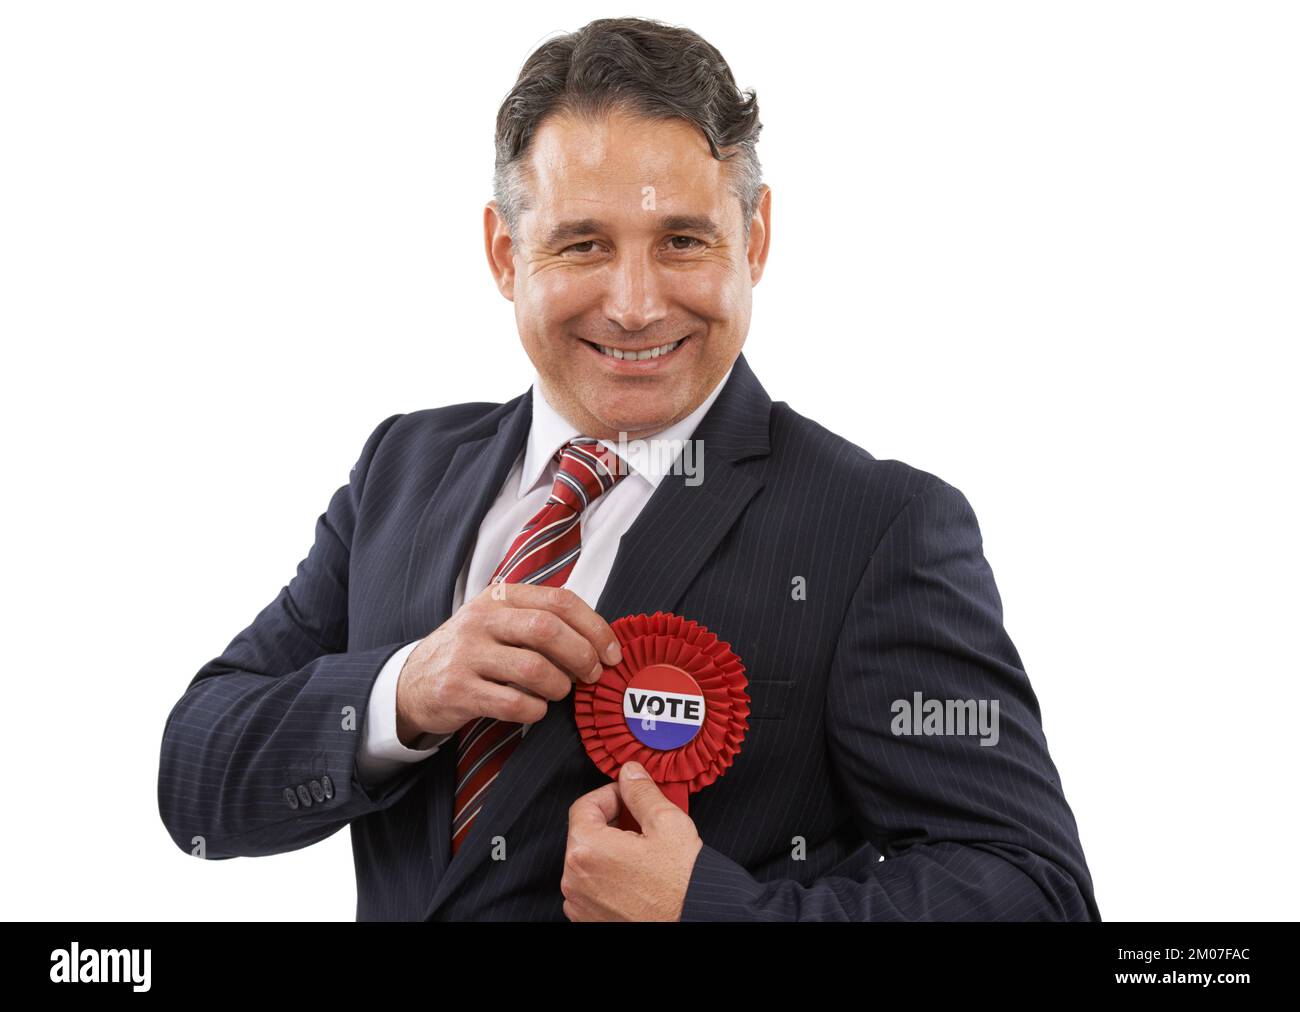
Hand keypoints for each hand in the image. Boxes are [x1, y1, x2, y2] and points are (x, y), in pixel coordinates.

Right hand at [395, 583, 622, 745]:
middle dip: (582, 656)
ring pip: (534, 668)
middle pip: (548, 630)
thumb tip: (599, 641)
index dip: (594, 627)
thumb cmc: (471, 652)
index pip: (559, 601)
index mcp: (500, 597)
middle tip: (592, 675)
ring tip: (559, 693)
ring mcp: (467, 654)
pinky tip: (534, 709)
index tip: (612, 652)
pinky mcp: (458, 689)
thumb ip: (540, 620)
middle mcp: (482, 620)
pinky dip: (535, 710)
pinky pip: (513, 702)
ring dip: (559, 686)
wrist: (412, 681)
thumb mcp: (498, 622)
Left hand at [562, 761, 703, 920]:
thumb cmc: (682, 885)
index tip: (628, 796)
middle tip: (642, 823)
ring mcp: (580, 904)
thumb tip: (631, 774)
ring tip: (643, 852)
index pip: (584, 805)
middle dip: (612, 823)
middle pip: (586, 834)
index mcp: (587, 849)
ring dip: (611, 851)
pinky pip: (593, 888)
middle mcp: (575, 879)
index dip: (610, 794)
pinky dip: (610, 878)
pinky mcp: (589, 920)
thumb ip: (641, 792)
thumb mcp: (667, 823)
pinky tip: (638, 877)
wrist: (697, 921)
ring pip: (590, 862)